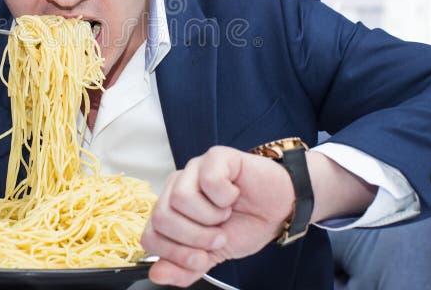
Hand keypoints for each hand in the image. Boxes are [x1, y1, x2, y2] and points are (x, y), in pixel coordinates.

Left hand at [141, 146, 378, 286]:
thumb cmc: (245, 225)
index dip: (175, 253)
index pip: (150, 236)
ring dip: (211, 216)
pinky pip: (208, 180)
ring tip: (226, 214)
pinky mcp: (215, 156)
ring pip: (180, 198)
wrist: (280, 210)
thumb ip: (185, 267)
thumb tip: (156, 274)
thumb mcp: (213, 255)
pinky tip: (234, 195)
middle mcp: (176, 186)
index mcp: (170, 210)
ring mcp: (194, 169)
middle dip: (195, 237)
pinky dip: (225, 196)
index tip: (202, 258)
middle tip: (219, 235)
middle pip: (162, 217)